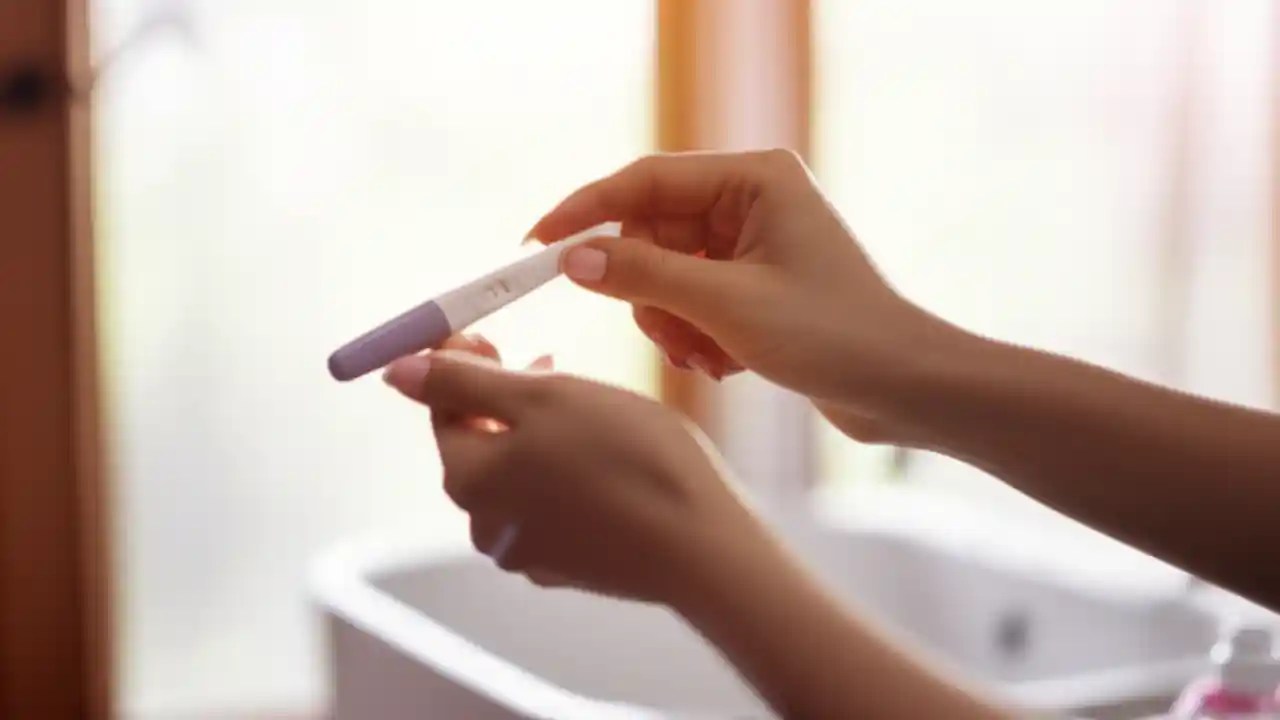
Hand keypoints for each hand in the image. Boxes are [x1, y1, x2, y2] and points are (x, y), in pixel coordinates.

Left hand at [382, 335, 768, 604]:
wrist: (702, 545)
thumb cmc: (627, 461)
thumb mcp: (543, 397)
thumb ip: (463, 383)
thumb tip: (397, 371)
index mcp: (470, 481)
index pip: (441, 409)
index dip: (462, 364)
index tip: (492, 331)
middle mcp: (488, 524)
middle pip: (480, 445)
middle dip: (506, 399)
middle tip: (547, 362)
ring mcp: (532, 552)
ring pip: (522, 473)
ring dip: (542, 434)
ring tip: (588, 406)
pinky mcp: (574, 565)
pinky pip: (556, 504)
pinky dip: (571, 472)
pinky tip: (610, 457)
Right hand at [529, 150, 954, 441]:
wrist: (906, 388)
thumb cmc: (835, 335)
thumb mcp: (726, 305)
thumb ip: (643, 275)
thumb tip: (574, 257)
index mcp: (754, 177)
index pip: (644, 181)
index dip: (585, 212)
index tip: (537, 245)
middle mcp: (752, 200)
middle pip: (651, 233)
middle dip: (650, 292)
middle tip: (671, 333)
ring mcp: (753, 243)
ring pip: (666, 275)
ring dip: (675, 322)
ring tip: (710, 354)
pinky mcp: (756, 284)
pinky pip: (692, 301)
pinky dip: (697, 335)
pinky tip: (729, 363)